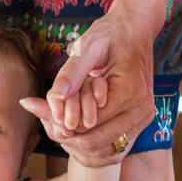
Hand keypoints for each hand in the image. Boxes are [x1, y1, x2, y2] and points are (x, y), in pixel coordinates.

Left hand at [24, 0, 157, 165]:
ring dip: (75, 142)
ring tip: (57, 119)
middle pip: (94, 143)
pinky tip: (73, 124)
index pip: (87, 124)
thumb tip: (56, 96)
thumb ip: (72, 72)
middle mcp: (142, 112)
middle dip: (65, 134)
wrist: (136, 30)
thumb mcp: (88, 46)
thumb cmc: (110, 34)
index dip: (60, 121)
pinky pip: (111, 148)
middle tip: (44, 116)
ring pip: (102, 150)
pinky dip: (88, 142)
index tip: (38, 106)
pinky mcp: (139, 125)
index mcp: (131, 93)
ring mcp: (143, 121)